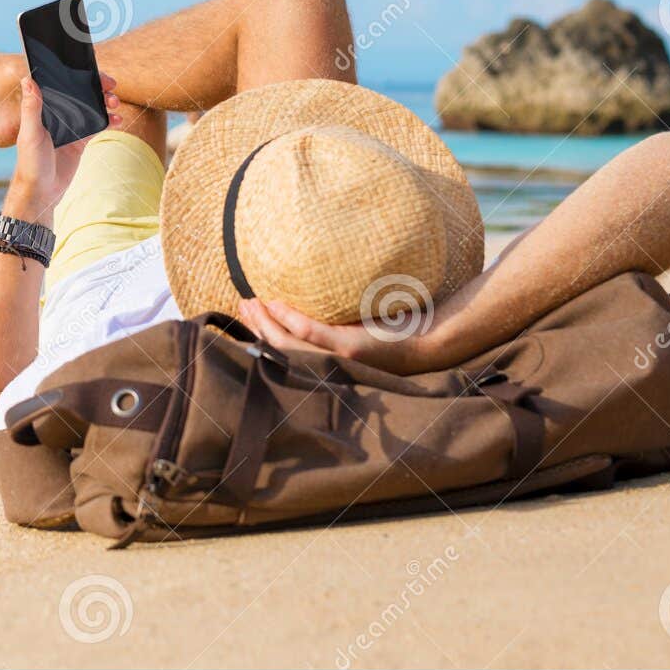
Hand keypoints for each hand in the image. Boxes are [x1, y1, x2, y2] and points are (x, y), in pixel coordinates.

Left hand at [5, 73, 121, 219]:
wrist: (42, 191)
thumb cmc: (30, 163)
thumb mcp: (30, 133)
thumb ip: (31, 108)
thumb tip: (27, 79)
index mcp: (43, 108)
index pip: (61, 84)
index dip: (77, 75)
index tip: (93, 72)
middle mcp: (57, 115)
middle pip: (80, 93)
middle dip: (97, 87)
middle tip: (111, 86)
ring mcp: (70, 127)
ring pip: (91, 107)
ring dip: (105, 102)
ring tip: (115, 103)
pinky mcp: (80, 140)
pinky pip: (97, 125)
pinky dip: (109, 120)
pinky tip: (117, 120)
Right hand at [236, 298, 443, 375]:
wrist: (429, 342)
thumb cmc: (394, 333)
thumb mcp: (355, 329)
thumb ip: (332, 322)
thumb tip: (309, 299)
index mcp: (326, 367)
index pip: (283, 354)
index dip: (259, 336)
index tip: (245, 314)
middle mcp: (327, 369)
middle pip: (277, 350)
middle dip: (254, 327)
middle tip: (240, 304)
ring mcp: (336, 360)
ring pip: (286, 344)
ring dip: (263, 323)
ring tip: (251, 302)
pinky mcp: (349, 347)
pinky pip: (310, 333)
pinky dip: (288, 319)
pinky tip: (276, 303)